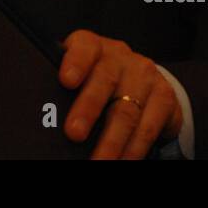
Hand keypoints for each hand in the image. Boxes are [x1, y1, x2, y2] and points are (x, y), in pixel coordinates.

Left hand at [58, 29, 182, 159]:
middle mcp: (119, 56)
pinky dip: (133, 149)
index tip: (66, 80)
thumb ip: (62, 88)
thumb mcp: (79, 75)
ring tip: (98, 161)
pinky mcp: (164, 96)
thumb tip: (44, 116)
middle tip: (73, 133)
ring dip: (111, 142)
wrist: (140, 79)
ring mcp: (144, 75)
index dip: (75, 62)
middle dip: (88, 109)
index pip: (84, 47)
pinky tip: (122, 162)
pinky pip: (147, 127)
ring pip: (127, 111)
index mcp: (92, 46)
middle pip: (104, 81)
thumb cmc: (95, 80)